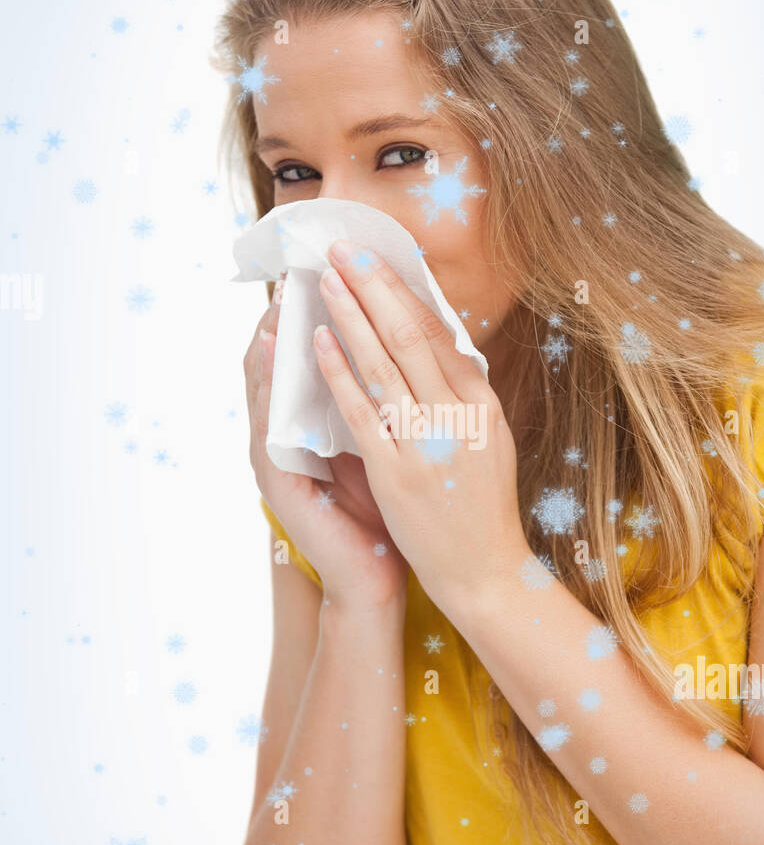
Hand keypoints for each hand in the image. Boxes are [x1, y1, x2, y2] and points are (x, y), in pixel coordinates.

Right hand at [243, 282, 408, 608]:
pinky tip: (273, 349)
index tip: (339, 268)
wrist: (379, 579)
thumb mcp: (391, 443)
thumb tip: (415, 344)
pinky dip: (269, 381)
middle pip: (281, 358)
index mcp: (317, 422)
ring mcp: (277, 454)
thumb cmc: (389, 512)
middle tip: (303, 264)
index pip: (310, 354)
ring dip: (273, 334)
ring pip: (266, 380)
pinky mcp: (277, 478)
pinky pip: (268, 419)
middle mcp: (290, 433)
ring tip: (281, 292)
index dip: (320, 312)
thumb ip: (388, 399)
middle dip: (293, 310)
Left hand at [313, 241, 528, 614]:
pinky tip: (318, 342)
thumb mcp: (488, 444)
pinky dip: (339, 373)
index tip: (379, 260)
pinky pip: (361, 412)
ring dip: (350, 316)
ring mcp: (427, 445)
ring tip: (324, 280)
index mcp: (483, 406)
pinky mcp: (396, 473)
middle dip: (374, 286)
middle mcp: (458, 417)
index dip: (405, 293)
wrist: (485, 574)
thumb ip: (462, 398)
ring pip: (383, 364)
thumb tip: (436, 347)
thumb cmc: (481, 509)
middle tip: (344, 248)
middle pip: (411, 335)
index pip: (441, 334)